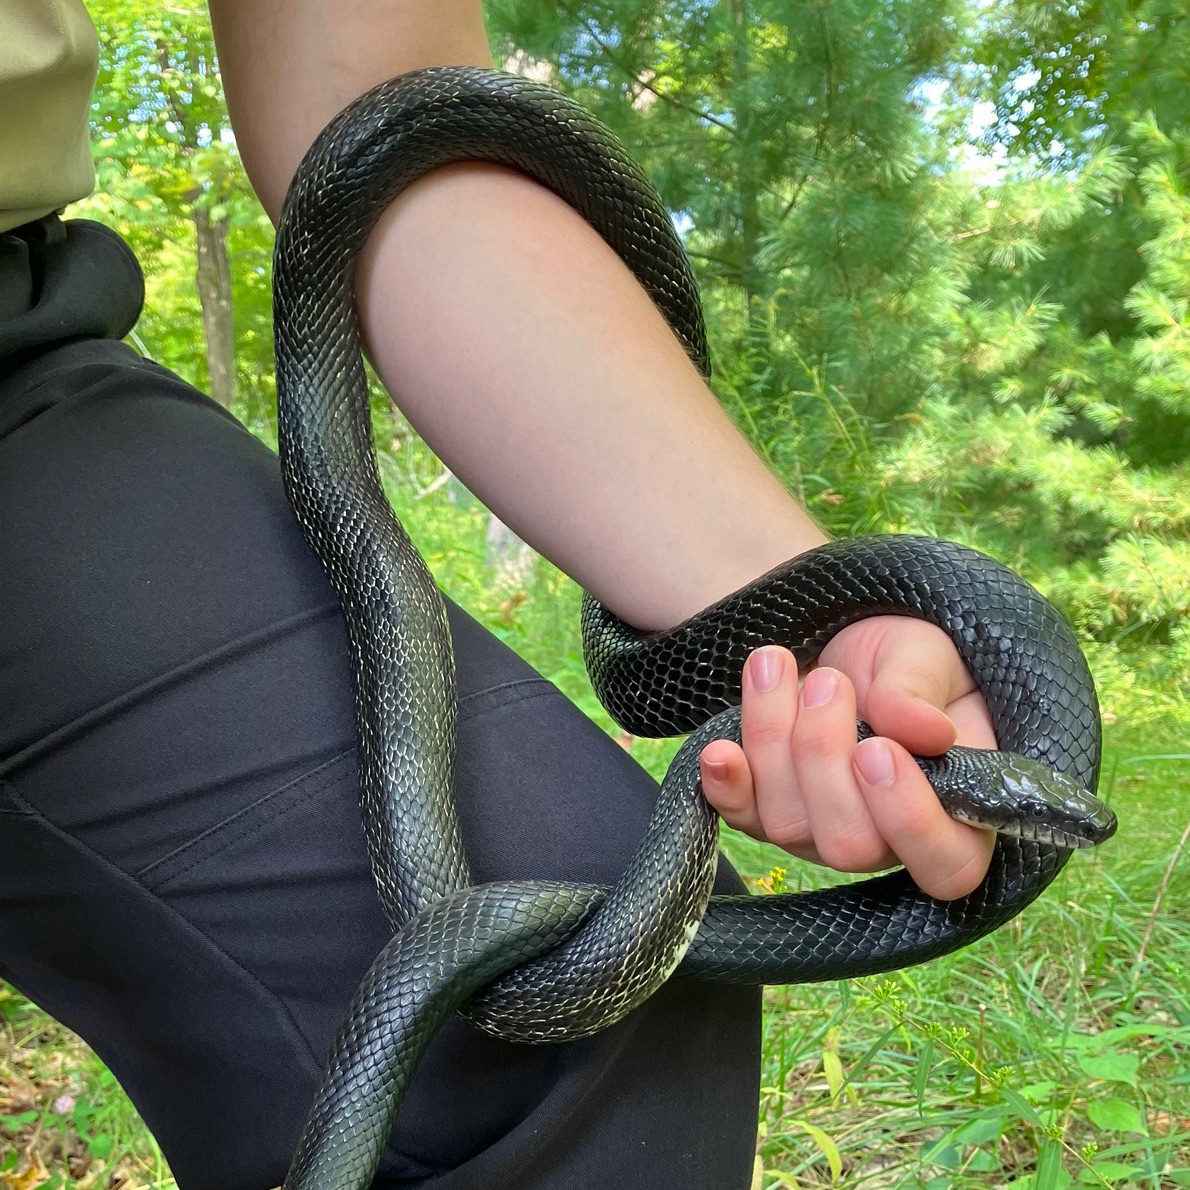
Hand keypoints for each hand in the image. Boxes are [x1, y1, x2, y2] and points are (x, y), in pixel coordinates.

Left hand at [698, 616, 998, 900]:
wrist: (853, 648)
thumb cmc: (912, 661)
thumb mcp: (930, 659)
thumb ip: (922, 694)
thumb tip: (924, 732)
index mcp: (958, 819)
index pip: (946, 865)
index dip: (910, 819)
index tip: (879, 748)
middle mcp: (887, 844)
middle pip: (849, 845)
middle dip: (825, 756)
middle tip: (830, 683)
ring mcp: (821, 835)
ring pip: (787, 823)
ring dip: (774, 737)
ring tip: (780, 665)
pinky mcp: (767, 813)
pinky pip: (741, 816)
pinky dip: (726, 783)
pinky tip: (719, 750)